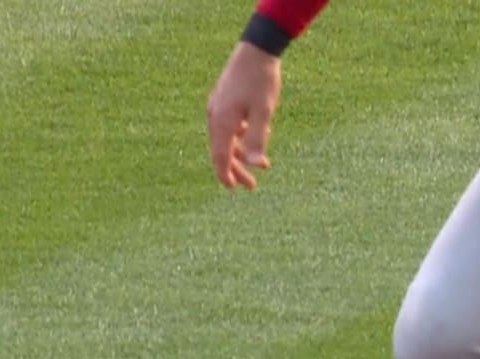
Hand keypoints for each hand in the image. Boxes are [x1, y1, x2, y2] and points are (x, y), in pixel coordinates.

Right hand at [207, 42, 282, 189]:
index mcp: (222, 121)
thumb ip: (257, 138)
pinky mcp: (224, 99)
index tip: (233, 189)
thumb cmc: (261, 81)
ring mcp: (218, 106)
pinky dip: (240, 137)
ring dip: (241, 153)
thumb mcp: (264, 112)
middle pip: (222, 150)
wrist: (256, 49)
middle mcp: (215, 115)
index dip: (226, 175)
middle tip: (252, 185)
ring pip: (226, 138)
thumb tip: (253, 164)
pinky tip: (253, 137)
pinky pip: (229, 126)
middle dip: (237, 169)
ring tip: (259, 165)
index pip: (219, 156)